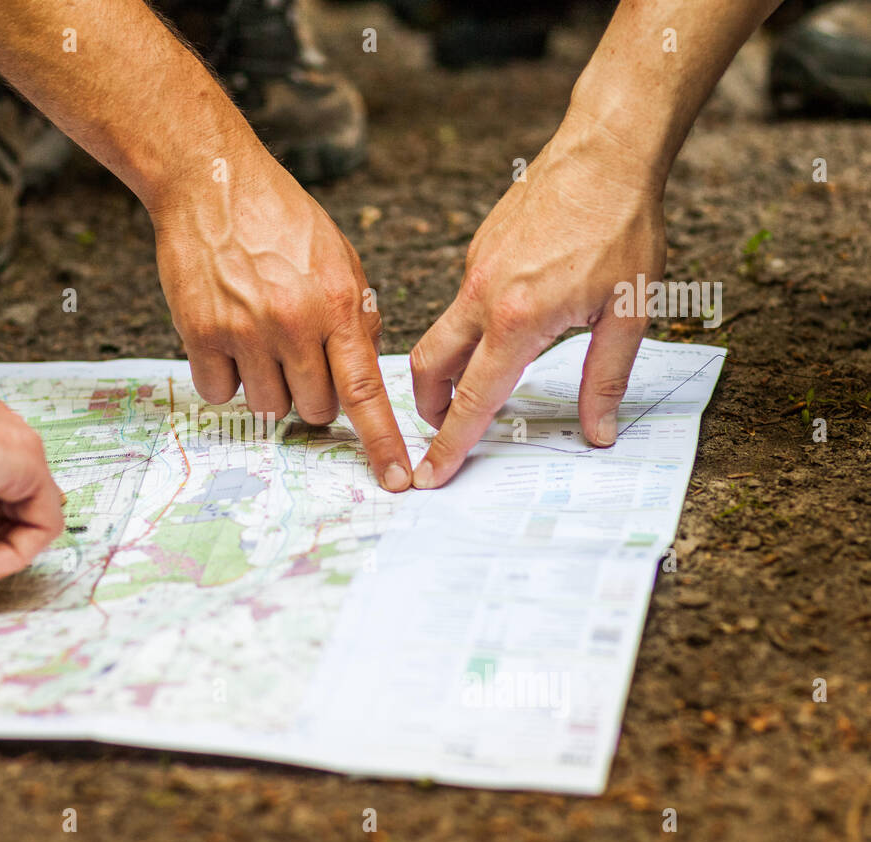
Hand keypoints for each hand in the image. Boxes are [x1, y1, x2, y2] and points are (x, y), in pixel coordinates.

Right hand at [151, 157, 411, 492]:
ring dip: (267, 386)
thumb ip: (357, 317)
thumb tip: (364, 373)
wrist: (211, 183)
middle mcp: (295, 322)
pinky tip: (226, 337)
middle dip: (313, 396)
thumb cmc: (278, 218)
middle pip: (315, 409)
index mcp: (339, 303)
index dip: (382, 442)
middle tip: (299, 357)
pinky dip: (225, 376)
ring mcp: (246, 331)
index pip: (367, 389)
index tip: (398, 479)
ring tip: (259, 338)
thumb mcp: (340, 258)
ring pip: (268, 406)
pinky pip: (220, 392)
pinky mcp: (202, 334)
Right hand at [409, 119, 666, 488]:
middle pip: (429, 367)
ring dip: (448, 370)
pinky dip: (468, 330)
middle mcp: (483, 296)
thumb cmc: (624, 224)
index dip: (451, 444)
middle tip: (444, 431)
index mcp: (518, 319)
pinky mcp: (478, 250)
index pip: (474, 399)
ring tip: (479, 385)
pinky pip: (461, 303)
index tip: (431, 474)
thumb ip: (606, 377)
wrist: (607, 148)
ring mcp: (474, 269)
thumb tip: (598, 432)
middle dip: (429, 409)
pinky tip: (509, 325)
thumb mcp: (629, 311)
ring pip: (440, 334)